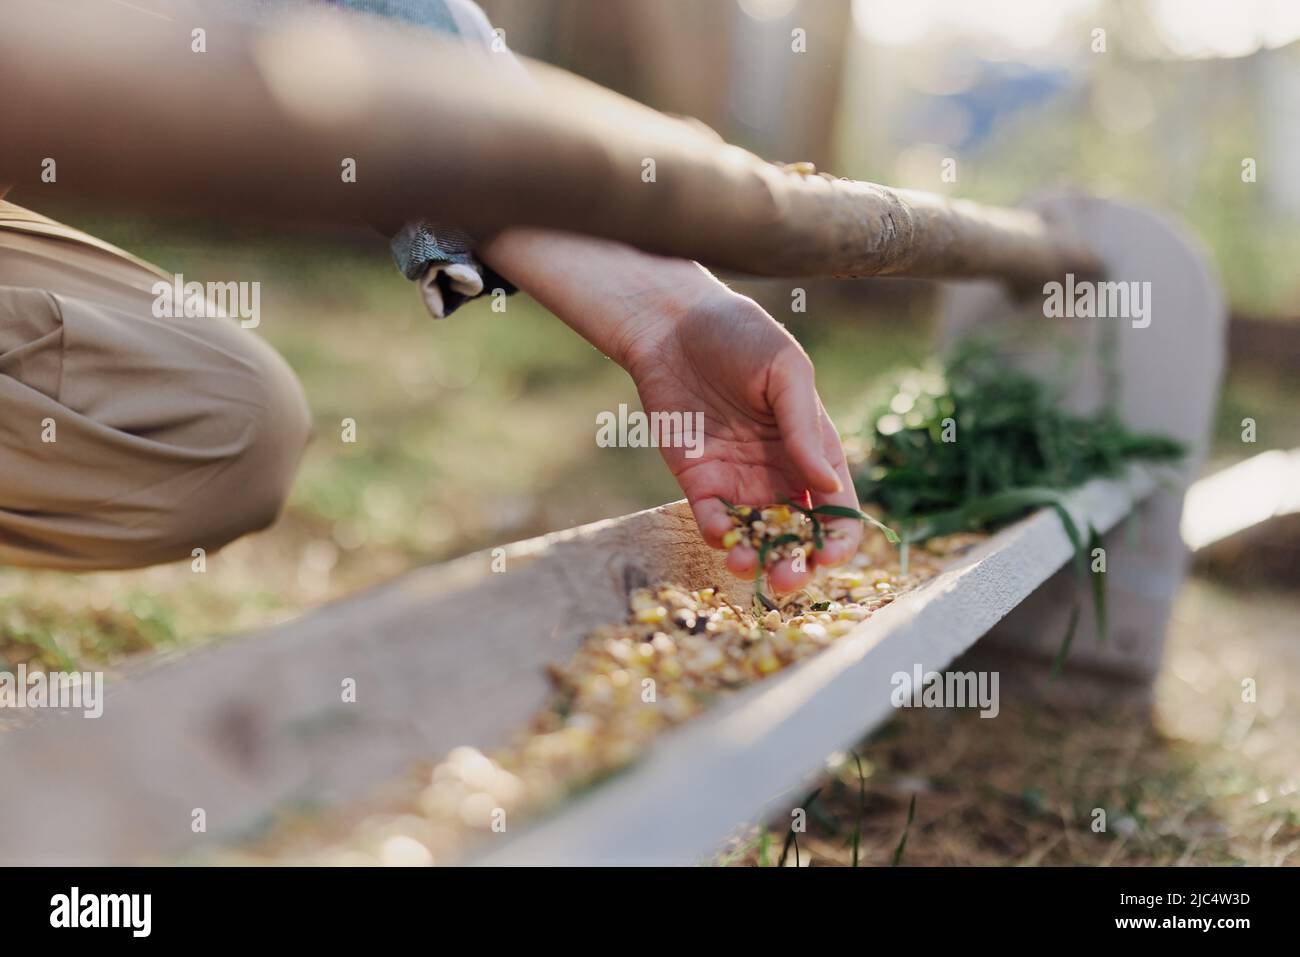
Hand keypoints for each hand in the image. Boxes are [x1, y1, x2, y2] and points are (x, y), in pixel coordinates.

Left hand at [623, 292, 861, 592]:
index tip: (827, 556)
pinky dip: (719, 534)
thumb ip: (804, 429)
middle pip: (798, 535)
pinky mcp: (699, 481)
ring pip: (756, 537)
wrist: (673, 325)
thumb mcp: (786, 372)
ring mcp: (740, 480)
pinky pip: (713, 520)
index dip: (839, 539)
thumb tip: (828, 486)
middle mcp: (781, 472)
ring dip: (756, 559)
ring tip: (746, 564)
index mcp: (814, 448)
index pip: (838, 508)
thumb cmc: (740, 335)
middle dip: (797, 564)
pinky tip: (720, 532)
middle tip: (787, 580)